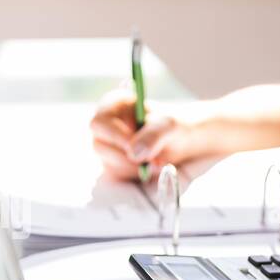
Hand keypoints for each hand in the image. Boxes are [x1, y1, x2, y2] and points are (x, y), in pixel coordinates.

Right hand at [89, 89, 205, 181]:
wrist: (180, 140)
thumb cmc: (172, 125)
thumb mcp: (168, 126)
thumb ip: (153, 136)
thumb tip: (133, 152)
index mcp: (114, 105)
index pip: (99, 123)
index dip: (115, 138)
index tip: (134, 149)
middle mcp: (106, 125)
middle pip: (99, 145)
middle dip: (126, 157)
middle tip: (151, 161)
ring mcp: (107, 145)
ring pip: (108, 162)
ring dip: (134, 167)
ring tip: (157, 161)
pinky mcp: (112, 162)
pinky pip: (117, 173)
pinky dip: (135, 173)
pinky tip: (149, 165)